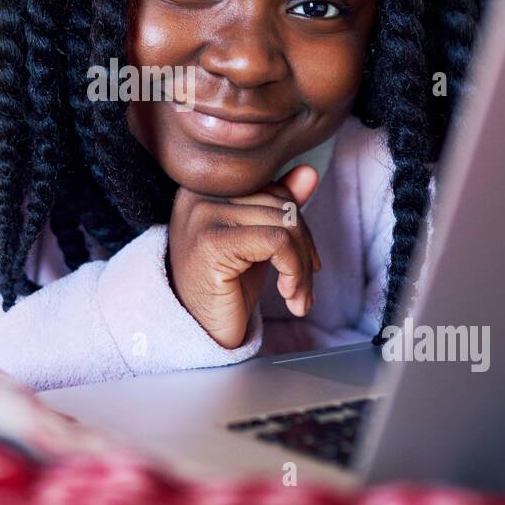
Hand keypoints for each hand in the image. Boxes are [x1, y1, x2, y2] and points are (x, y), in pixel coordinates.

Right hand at [166, 165, 321, 348]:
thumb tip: (309, 172)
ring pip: (285, 224)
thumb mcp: (256, 244)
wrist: (195, 332)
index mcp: (207, 189)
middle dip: (305, 250)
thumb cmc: (224, 288)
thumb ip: (278, 206)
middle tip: (305, 288)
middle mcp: (200, 195)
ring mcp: (203, 215)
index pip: (273, 189)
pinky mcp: (212, 242)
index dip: (298, 226)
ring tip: (298, 296)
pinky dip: (294, 271)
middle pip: (282, 205)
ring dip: (303, 268)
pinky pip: (277, 243)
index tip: (306, 262)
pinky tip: (288, 295)